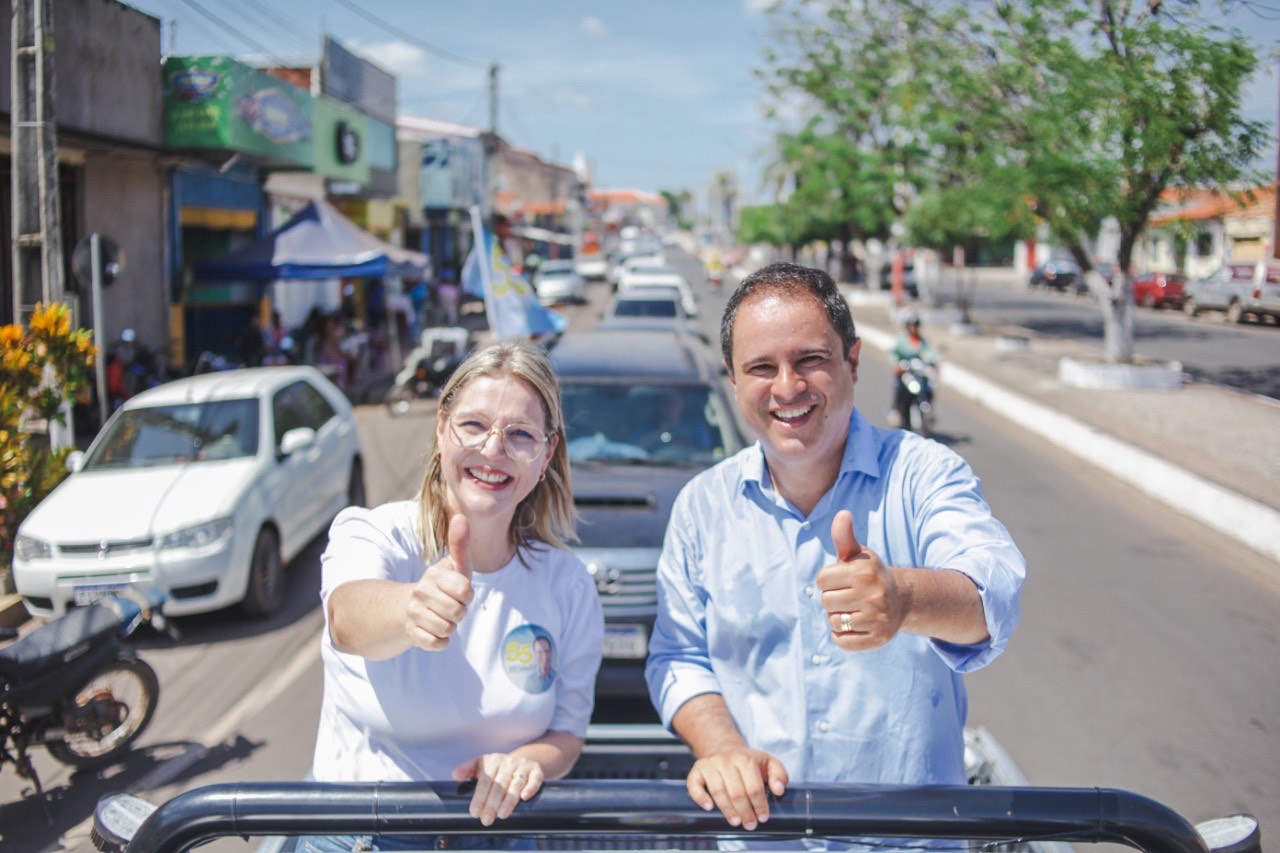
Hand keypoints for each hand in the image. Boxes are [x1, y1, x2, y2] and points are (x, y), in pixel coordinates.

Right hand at [404, 514, 472, 649]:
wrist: (412, 606)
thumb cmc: (443, 585)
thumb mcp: (455, 566)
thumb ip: (460, 544)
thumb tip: (460, 517)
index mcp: (433, 575)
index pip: (465, 590)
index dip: (467, 594)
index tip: (460, 591)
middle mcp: (420, 592)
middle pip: (458, 612)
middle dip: (460, 612)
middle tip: (451, 606)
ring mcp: (414, 613)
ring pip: (447, 629)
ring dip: (451, 627)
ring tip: (442, 617)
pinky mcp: (412, 633)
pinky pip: (436, 643)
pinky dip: (441, 641)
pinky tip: (435, 630)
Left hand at [453, 752, 542, 825]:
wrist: (523, 760)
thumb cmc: (497, 768)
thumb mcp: (481, 764)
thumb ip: (467, 769)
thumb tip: (455, 776)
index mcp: (492, 761)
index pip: (485, 781)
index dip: (479, 797)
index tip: (474, 813)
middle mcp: (508, 762)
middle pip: (499, 785)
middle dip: (492, 804)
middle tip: (486, 820)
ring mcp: (522, 766)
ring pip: (515, 785)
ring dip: (509, 800)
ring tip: (502, 815)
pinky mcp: (536, 771)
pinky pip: (535, 779)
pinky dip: (530, 788)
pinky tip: (524, 798)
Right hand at [686, 747, 787, 830]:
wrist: (724, 747)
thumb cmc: (749, 761)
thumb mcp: (769, 762)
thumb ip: (780, 775)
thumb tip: (779, 790)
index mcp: (746, 760)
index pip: (754, 788)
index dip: (759, 805)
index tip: (763, 817)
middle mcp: (727, 760)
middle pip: (737, 792)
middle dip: (745, 812)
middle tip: (750, 824)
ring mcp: (711, 764)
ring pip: (718, 791)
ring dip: (727, 810)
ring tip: (735, 822)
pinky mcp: (698, 769)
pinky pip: (694, 784)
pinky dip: (700, 797)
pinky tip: (709, 807)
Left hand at [818, 510, 903, 651]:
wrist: (900, 600)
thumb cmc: (869, 575)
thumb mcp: (858, 555)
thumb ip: (844, 536)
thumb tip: (842, 514)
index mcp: (864, 572)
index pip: (822, 580)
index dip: (829, 580)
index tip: (843, 580)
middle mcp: (873, 595)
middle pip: (825, 602)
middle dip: (833, 599)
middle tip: (849, 596)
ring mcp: (877, 619)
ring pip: (833, 622)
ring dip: (838, 618)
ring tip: (854, 610)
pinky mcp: (877, 639)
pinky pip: (842, 641)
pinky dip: (843, 635)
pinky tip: (855, 625)